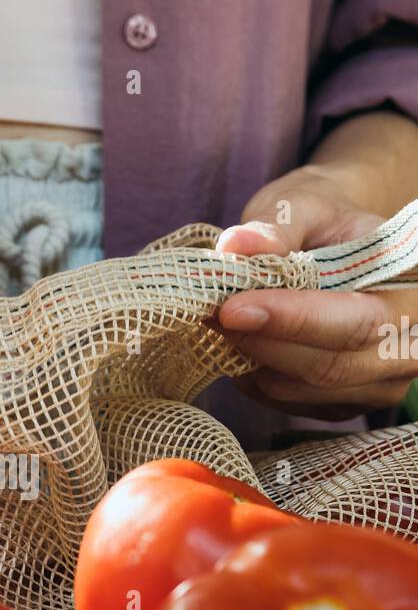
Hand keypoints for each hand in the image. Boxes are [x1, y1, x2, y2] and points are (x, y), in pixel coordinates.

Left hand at [216, 164, 414, 417]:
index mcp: (414, 285)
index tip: (231, 309)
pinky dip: (256, 377)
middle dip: (264, 344)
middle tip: (212, 315)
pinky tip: (243, 342)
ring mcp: (382, 381)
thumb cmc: (322, 219)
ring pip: (306, 390)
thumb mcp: (303, 206)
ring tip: (222, 322)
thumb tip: (235, 247)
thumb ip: (276, 226)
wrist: (336, 244)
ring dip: (254, 361)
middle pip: (332, 367)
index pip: (357, 321)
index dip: (293, 320)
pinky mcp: (346, 402)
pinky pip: (291, 403)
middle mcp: (411, 343)